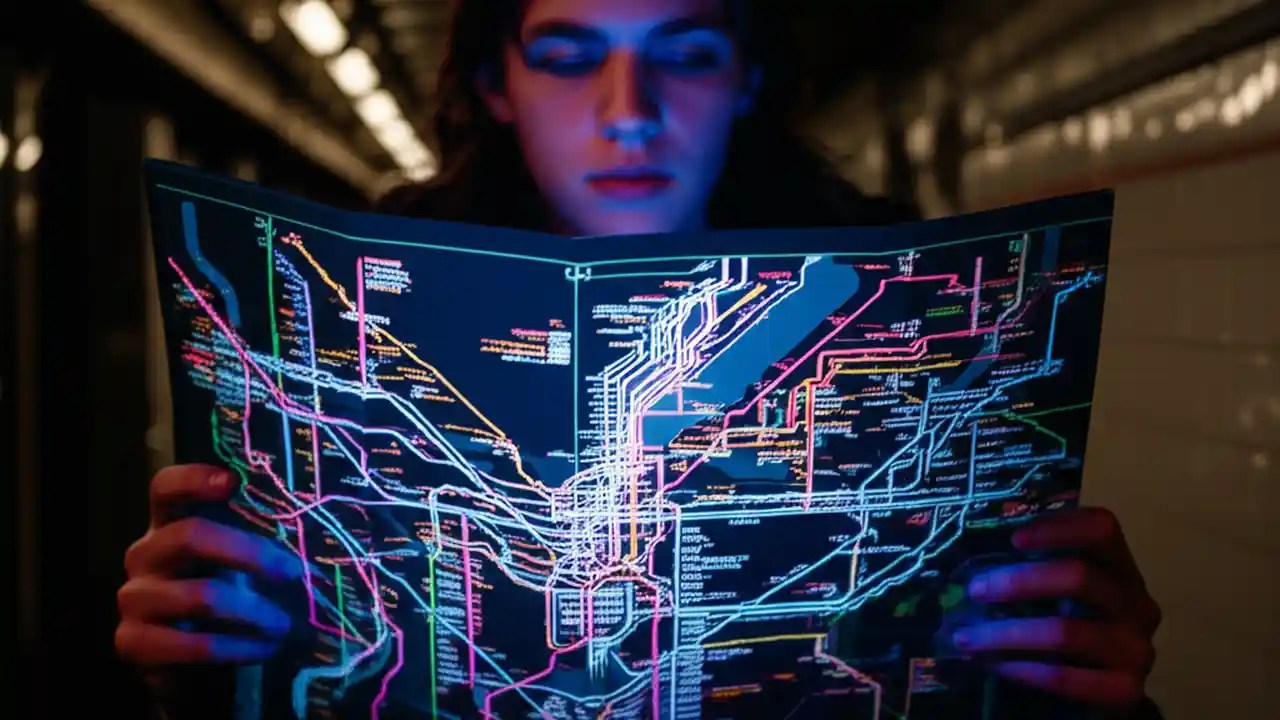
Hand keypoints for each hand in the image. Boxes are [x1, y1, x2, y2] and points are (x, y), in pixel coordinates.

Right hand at [115, 464, 301, 669]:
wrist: (186, 664)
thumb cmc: (221, 601)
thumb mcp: (235, 568)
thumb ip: (256, 548)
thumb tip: (312, 544)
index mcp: (167, 526)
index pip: (165, 489)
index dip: (192, 480)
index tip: (233, 481)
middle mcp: (144, 555)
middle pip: (189, 535)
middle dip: (249, 552)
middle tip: (292, 572)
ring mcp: (134, 598)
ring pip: (198, 594)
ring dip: (252, 611)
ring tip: (284, 626)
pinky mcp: (133, 642)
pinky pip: (191, 644)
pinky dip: (236, 648)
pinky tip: (262, 649)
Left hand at [954, 507, 1160, 709]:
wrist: (1104, 691)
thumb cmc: (1075, 628)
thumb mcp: (1065, 594)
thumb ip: (1040, 569)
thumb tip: (977, 557)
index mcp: (1122, 570)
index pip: (1103, 530)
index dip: (1059, 527)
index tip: (1014, 538)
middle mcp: (1137, 605)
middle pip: (1080, 577)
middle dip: (1020, 581)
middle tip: (976, 590)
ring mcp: (1135, 649)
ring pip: (1065, 632)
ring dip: (1006, 634)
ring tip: (966, 638)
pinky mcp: (1124, 690)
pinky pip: (1063, 676)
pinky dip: (1021, 668)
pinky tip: (992, 663)